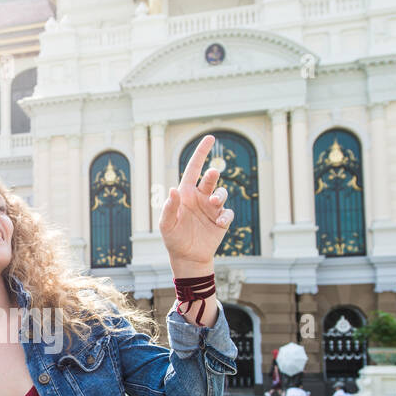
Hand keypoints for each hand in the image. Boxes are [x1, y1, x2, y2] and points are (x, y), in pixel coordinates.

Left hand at [160, 134, 234, 275]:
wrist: (187, 257)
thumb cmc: (174, 238)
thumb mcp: (167, 224)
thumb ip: (170, 208)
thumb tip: (173, 190)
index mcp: (186, 193)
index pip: (194, 168)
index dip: (201, 153)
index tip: (210, 137)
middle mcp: (201, 197)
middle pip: (211, 179)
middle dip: (214, 175)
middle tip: (212, 174)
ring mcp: (212, 208)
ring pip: (222, 193)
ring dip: (220, 195)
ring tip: (214, 203)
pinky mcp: (221, 220)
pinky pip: (228, 213)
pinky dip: (226, 216)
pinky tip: (219, 224)